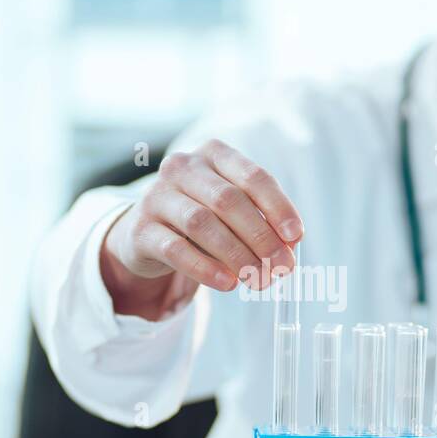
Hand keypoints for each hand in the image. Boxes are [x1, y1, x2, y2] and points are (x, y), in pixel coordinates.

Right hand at [100, 139, 301, 319]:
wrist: (149, 234)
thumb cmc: (203, 219)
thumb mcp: (235, 214)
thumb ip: (263, 222)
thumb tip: (291, 245)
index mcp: (214, 154)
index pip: (253, 176)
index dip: (277, 206)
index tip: (295, 236)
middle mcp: (182, 167)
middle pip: (228, 201)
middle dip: (261, 237)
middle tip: (282, 267)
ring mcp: (157, 196)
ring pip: (202, 223)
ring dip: (237, 255)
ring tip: (258, 279)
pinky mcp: (141, 230)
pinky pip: (176, 249)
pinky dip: (205, 268)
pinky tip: (228, 283)